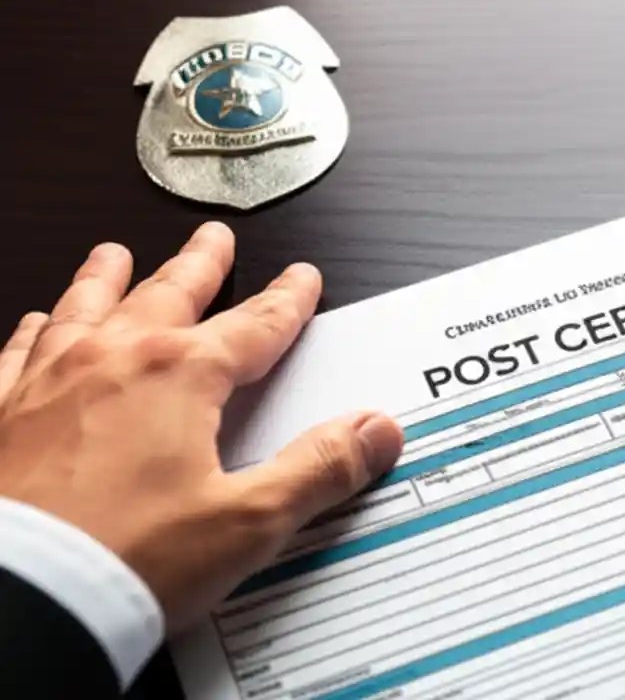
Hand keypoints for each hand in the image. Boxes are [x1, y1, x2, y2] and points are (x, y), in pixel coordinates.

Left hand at [0, 223, 403, 630]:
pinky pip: (17, 354)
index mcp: (180, 376)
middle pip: (168, 294)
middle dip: (199, 265)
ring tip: (116, 254)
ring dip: (109, 278)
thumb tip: (376, 430)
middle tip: (214, 236)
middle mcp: (112, 361)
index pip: (253, 325)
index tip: (302, 278)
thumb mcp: (248, 522)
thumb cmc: (122, 561)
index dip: (286, 300)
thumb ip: (319, 469)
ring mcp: (47, 382)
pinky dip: (34, 331)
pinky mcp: (1, 416)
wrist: (13, 601)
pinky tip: (38, 324)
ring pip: (85, 308)